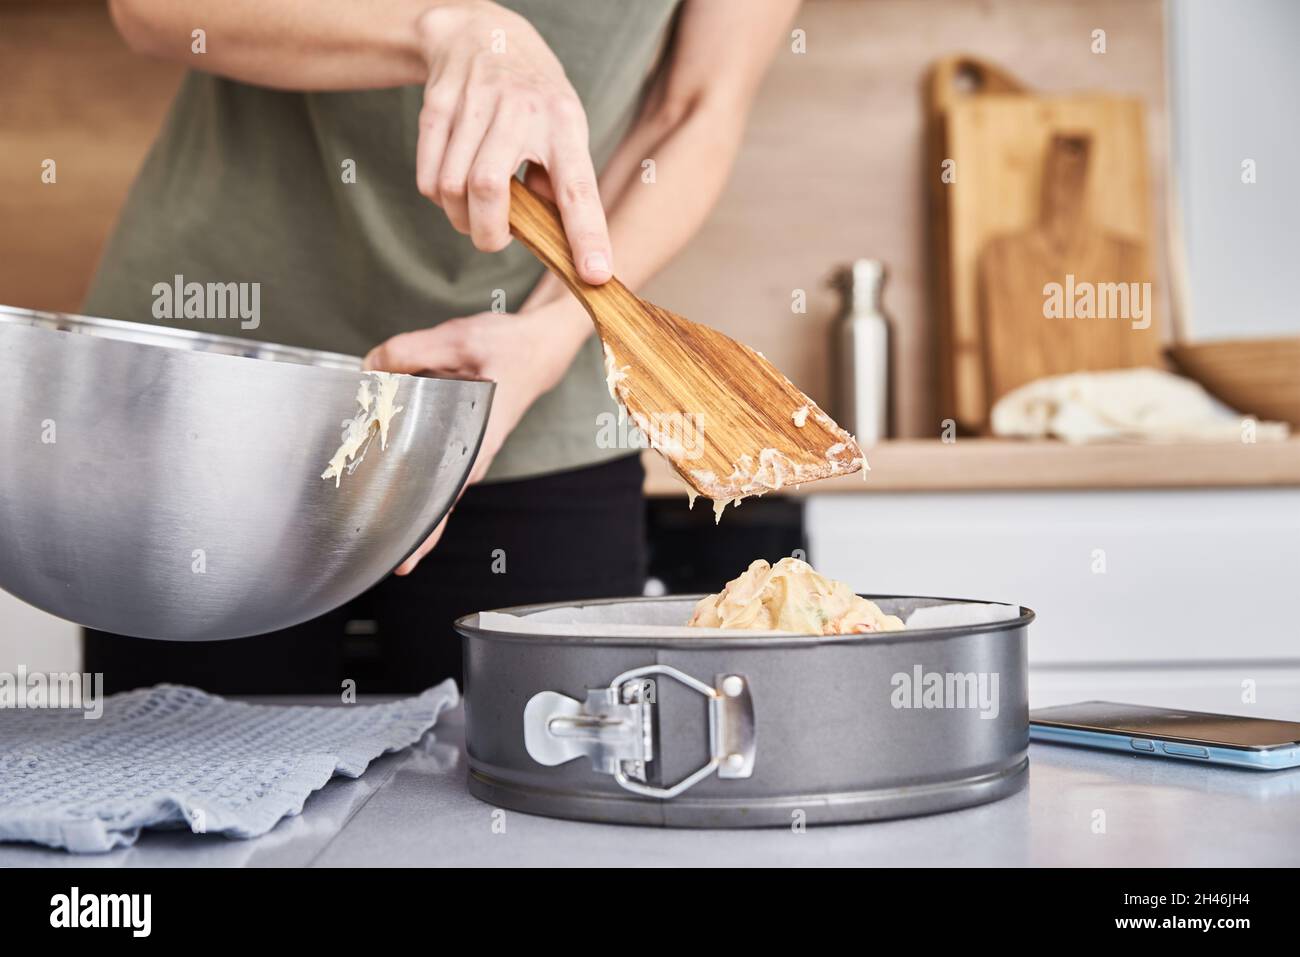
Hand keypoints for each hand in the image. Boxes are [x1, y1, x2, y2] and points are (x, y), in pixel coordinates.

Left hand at [363, 299, 589, 573]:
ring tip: (369, 518)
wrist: (540, 347)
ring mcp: (467, 448)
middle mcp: (472, 453)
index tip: (404, 560)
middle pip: (436, 501)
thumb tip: (369, 369)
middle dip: (404, 525)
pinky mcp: (461, 437)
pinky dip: (408, 469)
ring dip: (404, 497)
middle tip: (368, 544)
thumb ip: (410, 351)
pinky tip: (383, 472)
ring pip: (431, 483)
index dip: (425, 532)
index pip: (447, 496)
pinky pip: (432, 462)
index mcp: (477, 440)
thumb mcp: (460, 339)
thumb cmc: (512, 348)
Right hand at [413, 0, 612, 282]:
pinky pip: (427, 178)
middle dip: (488, 232)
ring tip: (475, 211)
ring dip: (461, 218)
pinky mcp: (436, 107)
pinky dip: (439, 199)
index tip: (594, 274)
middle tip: (494, 240)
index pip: (577, 188)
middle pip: (488, 188)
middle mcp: (518, 110)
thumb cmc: (533, 97)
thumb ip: (560, 184)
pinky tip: (453, 186)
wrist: (482, 32)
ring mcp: (472, 104)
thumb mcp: (564, 129)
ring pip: (450, 187)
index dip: (586, 235)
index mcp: (562, 122)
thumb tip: (554, 242)